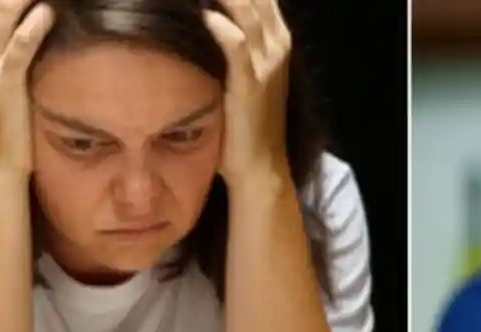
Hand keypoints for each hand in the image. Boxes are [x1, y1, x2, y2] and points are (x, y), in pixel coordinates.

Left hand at [203, 0, 291, 186]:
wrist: (260, 166)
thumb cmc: (247, 123)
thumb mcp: (248, 76)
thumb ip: (235, 47)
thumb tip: (204, 22)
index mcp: (278, 42)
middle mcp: (277, 46)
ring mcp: (267, 63)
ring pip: (248, 9)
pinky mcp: (251, 82)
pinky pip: (236, 43)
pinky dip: (219, 25)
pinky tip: (202, 16)